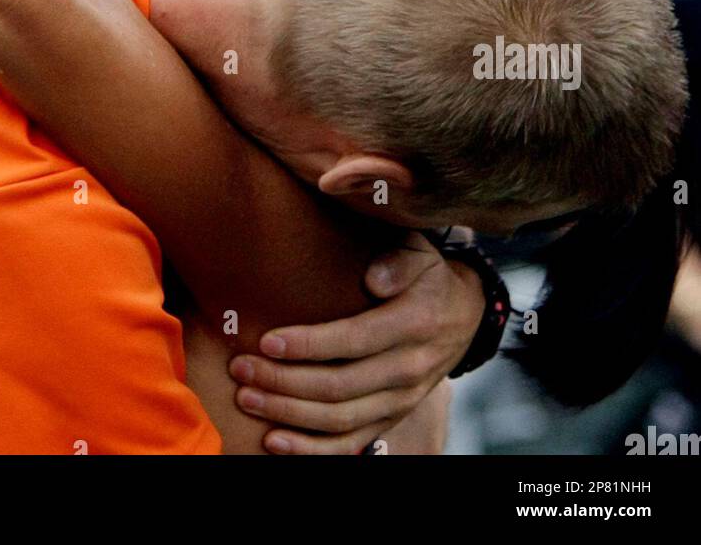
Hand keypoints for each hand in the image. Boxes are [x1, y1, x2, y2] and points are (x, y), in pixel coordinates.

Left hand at [230, 232, 484, 454]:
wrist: (462, 315)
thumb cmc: (426, 277)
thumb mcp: (420, 255)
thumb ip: (397, 261)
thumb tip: (373, 278)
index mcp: (413, 324)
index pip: (354, 340)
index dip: (308, 344)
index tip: (267, 340)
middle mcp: (408, 369)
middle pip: (339, 387)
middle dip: (283, 382)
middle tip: (241, 369)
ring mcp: (401, 400)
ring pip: (339, 420)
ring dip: (288, 414)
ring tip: (247, 398)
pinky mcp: (392, 418)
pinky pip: (350, 443)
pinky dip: (311, 449)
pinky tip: (275, 441)